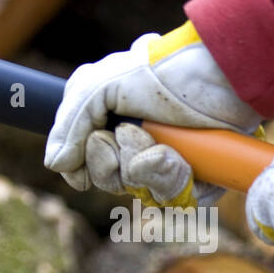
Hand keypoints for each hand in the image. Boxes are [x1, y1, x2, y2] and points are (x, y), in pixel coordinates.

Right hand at [45, 21, 260, 206]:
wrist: (217, 74)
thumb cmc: (158, 72)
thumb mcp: (97, 87)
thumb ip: (69, 125)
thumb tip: (56, 165)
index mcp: (110, 123)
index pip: (85, 165)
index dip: (85, 165)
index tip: (96, 144)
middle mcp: (137, 146)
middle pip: (108, 182)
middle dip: (112, 162)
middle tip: (130, 130)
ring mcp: (168, 163)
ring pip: (139, 193)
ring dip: (143, 167)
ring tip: (161, 140)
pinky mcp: (197, 178)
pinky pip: (173, 200)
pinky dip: (170, 179)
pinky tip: (180, 157)